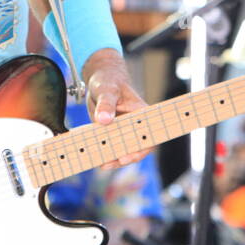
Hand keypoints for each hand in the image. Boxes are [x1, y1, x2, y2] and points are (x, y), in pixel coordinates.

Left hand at [84, 48, 151, 168]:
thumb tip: (104, 119)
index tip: (127, 156)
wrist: (100, 80)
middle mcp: (135, 124)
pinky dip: (104, 153)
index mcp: (142, 114)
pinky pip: (111, 146)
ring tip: (102, 164)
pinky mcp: (111, 133)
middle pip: (137, 147)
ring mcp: (123, 130)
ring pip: (123, 150)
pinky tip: (96, 159)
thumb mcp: (106, 90)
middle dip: (126, 158)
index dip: (141, 149)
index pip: (148, 135)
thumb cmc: (108, 81)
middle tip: (111, 163)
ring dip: (114, 159)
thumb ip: (106, 104)